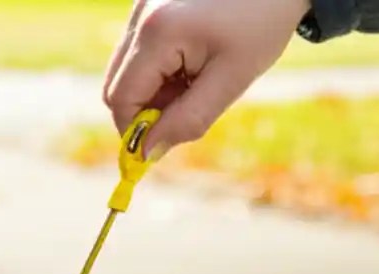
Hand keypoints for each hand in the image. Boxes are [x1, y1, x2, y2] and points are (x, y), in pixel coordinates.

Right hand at [103, 0, 310, 155]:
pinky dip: (158, 69)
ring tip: (195, 81)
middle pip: (116, 85)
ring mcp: (141, 7)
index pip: (121, 98)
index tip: (160, 147)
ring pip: (125, 70)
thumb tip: (148, 153)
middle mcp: (140, 16)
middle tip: (184, 112)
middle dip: (144, 110)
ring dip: (153, 90)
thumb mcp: (232, 79)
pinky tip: (192, 61)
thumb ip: (189, 120)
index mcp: (158, 33)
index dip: (135, 130)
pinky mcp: (148, 4)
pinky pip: (138, 51)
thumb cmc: (262, 24)